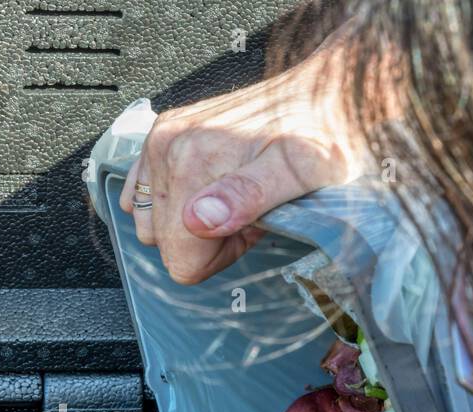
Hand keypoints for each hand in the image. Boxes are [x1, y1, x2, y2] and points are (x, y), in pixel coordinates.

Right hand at [121, 23, 371, 284]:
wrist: (330, 91)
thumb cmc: (324, 133)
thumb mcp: (301, 172)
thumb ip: (248, 197)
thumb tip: (197, 220)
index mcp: (192, 162)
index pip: (180, 259)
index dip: (218, 256)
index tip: (248, 230)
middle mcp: (168, 147)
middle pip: (165, 241)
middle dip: (205, 239)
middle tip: (247, 210)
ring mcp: (162, 138)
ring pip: (152, 221)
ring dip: (191, 221)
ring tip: (234, 196)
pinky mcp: (165, 133)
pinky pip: (143, 192)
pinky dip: (175, 201)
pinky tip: (212, 185)